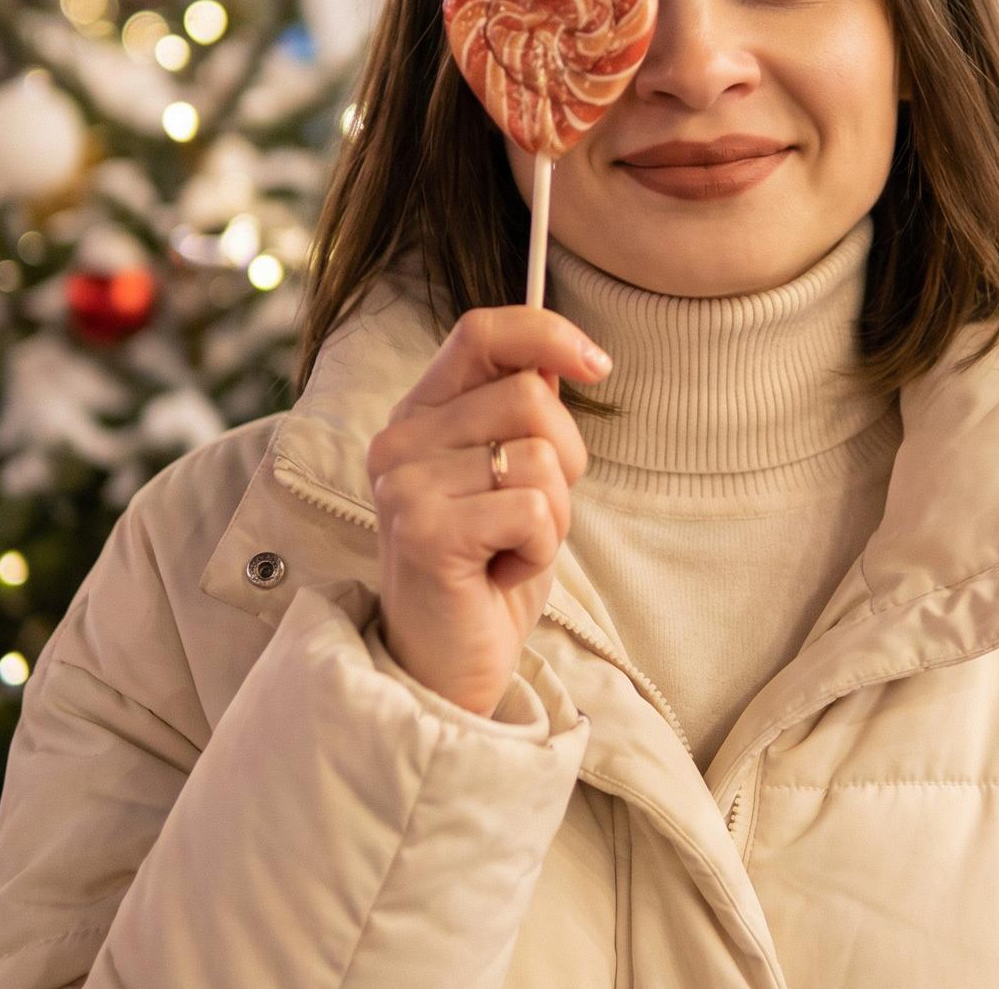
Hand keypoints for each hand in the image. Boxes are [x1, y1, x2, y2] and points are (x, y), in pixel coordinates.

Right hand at [365, 306, 610, 717]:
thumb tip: (570, 356)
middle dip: (567, 457)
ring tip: (512, 548)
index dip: (548, 334)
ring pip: (540, 456)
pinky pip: (534, 510)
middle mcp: (401, 439)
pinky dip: (540, 550)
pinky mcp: (425, 532)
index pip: (482, 331)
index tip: (597, 365)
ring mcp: (406, 484)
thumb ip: (525, 415)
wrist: (447, 667)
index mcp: (420, 413)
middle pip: (529, 395)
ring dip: (554, 514)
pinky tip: (502, 575)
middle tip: (535, 514)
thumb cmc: (488, 568)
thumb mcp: (512, 475)